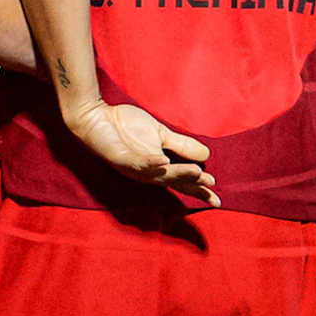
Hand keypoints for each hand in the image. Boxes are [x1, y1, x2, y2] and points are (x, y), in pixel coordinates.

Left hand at [64, 100, 219, 206]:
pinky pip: (137, 162)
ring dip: (177, 173)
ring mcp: (133, 167)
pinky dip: (150, 163)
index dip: (199, 190)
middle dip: (192, 184)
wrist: (97, 115)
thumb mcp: (159, 134)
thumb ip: (180, 145)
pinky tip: (162, 160)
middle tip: (210, 185)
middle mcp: (146, 172)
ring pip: (158, 175)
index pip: (182, 182)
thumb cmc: (126, 125)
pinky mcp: (120, 158)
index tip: (218, 199)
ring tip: (197, 172)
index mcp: (157, 168)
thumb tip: (207, 155)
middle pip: (173, 181)